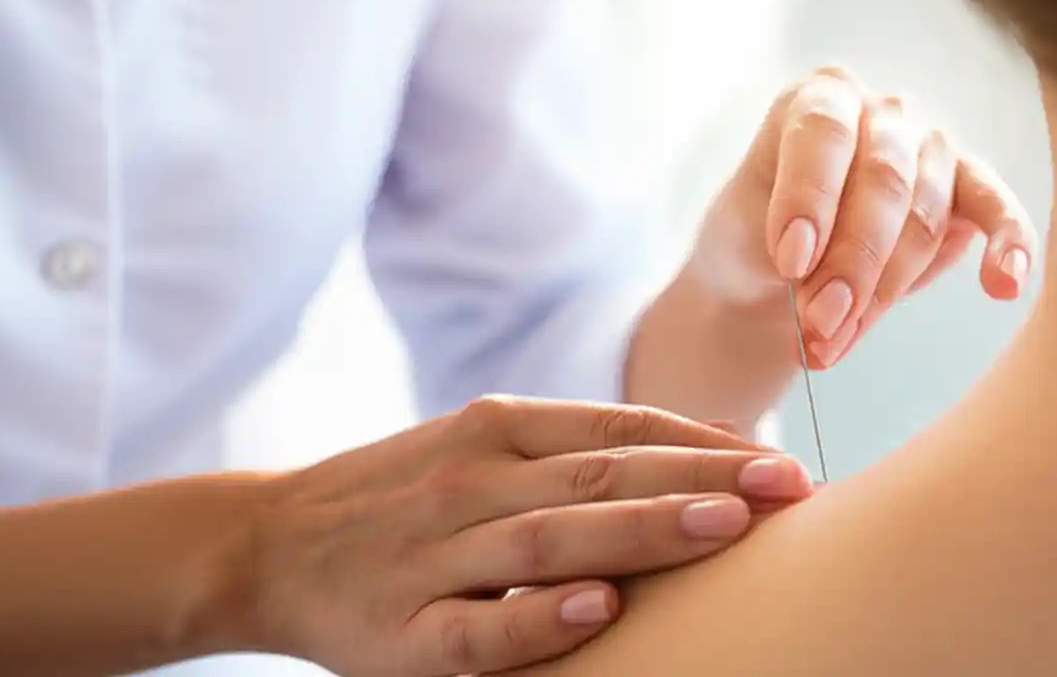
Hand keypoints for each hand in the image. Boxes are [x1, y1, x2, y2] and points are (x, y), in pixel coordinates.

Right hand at [235, 396, 810, 675]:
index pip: (618, 428)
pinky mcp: (402, 628)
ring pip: (550, 538)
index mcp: (496, 430)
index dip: (703, 441)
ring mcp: (434, 553)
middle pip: (600, 474)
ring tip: (723, 526)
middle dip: (700, 477)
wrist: (269, 541)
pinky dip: (536, 618)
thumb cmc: (404, 496)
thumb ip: (584, 444)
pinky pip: (478, 627)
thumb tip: (709, 438)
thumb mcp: (483, 446)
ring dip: (640, 531)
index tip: (781, 461)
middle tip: (787, 488)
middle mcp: (471, 479)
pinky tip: (596, 611)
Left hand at [693, 65, 1038, 368]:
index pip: (825, 132)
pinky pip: (998, 211)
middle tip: (818, 323)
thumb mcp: (738, 235)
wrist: (778, 271)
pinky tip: (1003, 284)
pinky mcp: (969, 190)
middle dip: (851, 264)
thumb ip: (776, 249)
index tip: (791, 261)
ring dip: (883, 292)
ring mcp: (930, 147)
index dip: (810, 197)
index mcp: (819, 97)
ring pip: (925, 218)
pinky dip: (1008, 244)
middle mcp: (881, 112)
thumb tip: (824, 285)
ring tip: (837, 342)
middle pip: (885, 182)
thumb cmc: (756, 239)